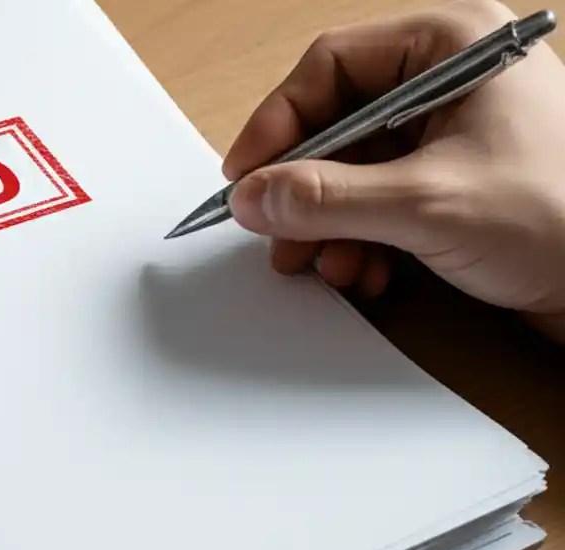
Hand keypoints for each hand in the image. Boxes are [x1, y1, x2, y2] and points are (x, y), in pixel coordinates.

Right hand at [223, 0, 564, 341]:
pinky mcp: (454, 181)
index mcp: (454, 46)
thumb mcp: (425, 205)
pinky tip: (363, 273)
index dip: (278, 121)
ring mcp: (453, 132)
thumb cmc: (561, 220)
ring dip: (327, 224)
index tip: (247, 176)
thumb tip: (252, 198)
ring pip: (352, 168)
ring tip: (321, 264)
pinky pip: (379, 199)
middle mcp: (450, 81)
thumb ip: (325, 199)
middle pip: (337, 121)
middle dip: (303, 188)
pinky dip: (359, 239)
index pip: (332, 65)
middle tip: (276, 231)